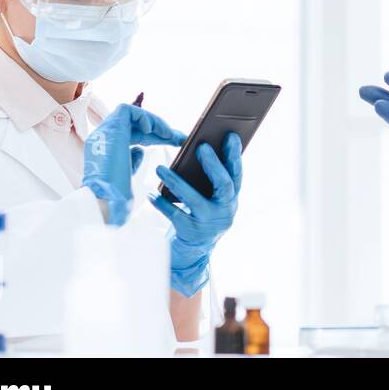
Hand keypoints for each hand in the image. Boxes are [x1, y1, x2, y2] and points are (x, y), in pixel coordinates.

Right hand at [83, 104, 185, 225]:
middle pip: (135, 125)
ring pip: (131, 114)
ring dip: (154, 122)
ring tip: (169, 136)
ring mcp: (104, 133)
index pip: (134, 136)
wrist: (104, 204)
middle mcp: (103, 139)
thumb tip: (141, 149)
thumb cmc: (115, 199)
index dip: (156, 137)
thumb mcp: (128, 177)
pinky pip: (126, 110)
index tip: (177, 141)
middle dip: (160, 129)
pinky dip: (142, 116)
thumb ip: (132, 160)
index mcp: (107, 151)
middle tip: (181, 137)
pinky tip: (152, 131)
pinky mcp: (108, 130)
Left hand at [151, 133, 242, 296]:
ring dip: (177, 182)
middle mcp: (225, 210)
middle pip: (224, 185)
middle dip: (213, 165)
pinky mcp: (191, 232)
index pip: (237, 174)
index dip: (234, 155)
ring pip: (195, 200)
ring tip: (160, 169)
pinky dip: (162, 204)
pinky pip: (175, 215)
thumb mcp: (211, 201)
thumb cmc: (200, 218)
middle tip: (200, 147)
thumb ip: (210, 182)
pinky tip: (152, 195)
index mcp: (232, 199)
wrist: (193, 253)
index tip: (230, 136)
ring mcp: (209, 223)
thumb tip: (200, 151)